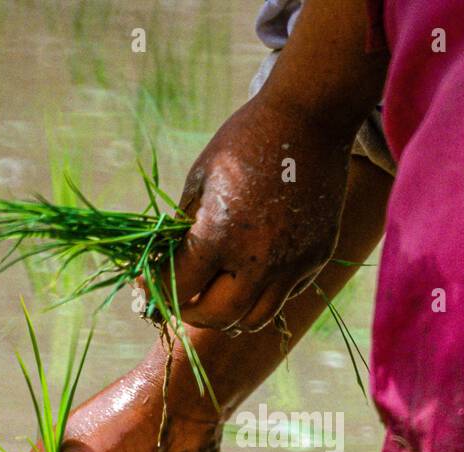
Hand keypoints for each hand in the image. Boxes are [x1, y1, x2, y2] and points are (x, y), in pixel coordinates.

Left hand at [165, 94, 355, 333]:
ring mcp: (292, 264)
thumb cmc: (246, 140)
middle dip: (190, 313)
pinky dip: (261, 295)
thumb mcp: (201, 178)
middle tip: (180, 300)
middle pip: (217, 316)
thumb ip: (185, 227)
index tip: (146, 285)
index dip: (156, 290)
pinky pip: (284, 296)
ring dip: (228, 315)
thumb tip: (167, 261)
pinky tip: (250, 274)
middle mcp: (258, 260)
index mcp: (220, 235)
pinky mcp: (317, 258)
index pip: (180, 287)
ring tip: (215, 298)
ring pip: (254, 319)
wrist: (310, 120)